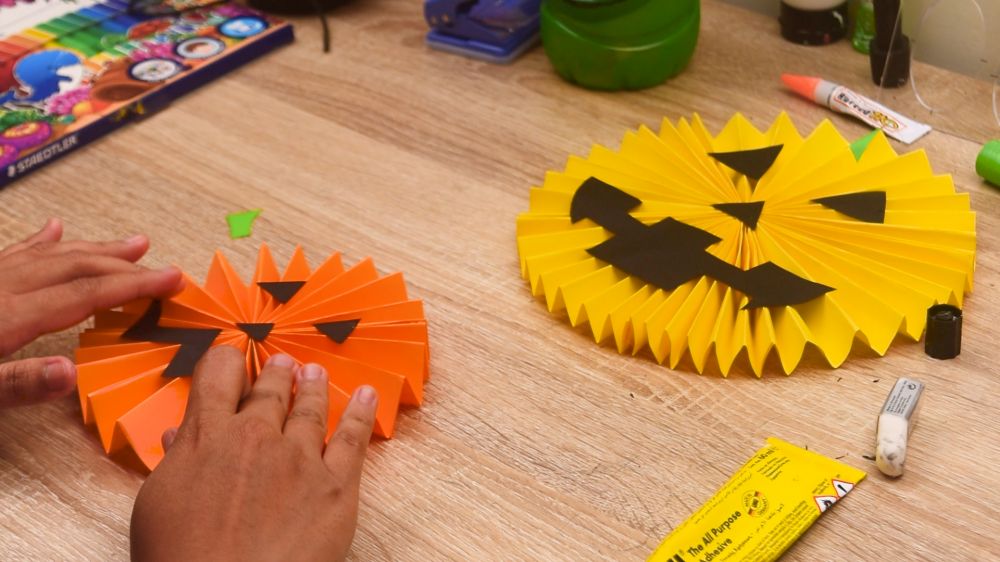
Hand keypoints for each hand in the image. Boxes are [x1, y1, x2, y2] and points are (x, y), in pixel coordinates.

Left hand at [0, 218, 183, 407]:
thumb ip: (18, 383)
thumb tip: (71, 373)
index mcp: (5, 318)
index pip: (84, 293)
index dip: (134, 285)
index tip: (172, 280)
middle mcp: (0, 289)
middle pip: (76, 267)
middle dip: (128, 266)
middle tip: (166, 270)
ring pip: (51, 255)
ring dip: (97, 250)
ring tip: (134, 244)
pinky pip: (15, 252)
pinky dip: (41, 241)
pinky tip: (54, 229)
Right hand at [131, 347, 377, 561]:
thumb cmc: (181, 558)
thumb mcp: (157, 505)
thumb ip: (174, 462)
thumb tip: (180, 436)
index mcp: (207, 437)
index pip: (218, 376)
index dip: (226, 363)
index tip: (232, 361)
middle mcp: (256, 437)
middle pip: (270, 391)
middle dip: (276, 374)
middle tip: (284, 364)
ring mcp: (299, 458)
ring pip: (311, 408)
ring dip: (313, 386)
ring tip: (315, 372)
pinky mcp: (335, 486)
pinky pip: (353, 439)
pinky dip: (361, 412)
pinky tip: (365, 395)